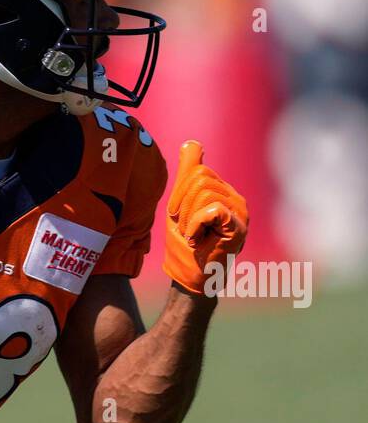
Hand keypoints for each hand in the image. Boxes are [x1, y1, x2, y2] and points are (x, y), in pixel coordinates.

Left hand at [163, 141, 248, 294]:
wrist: (190, 278)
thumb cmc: (185, 246)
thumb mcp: (180, 204)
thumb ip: (187, 174)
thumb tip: (192, 143)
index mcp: (224, 192)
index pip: (198, 171)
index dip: (180, 194)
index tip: (180, 216)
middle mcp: (237, 199)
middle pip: (200, 179)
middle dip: (183, 205)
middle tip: (188, 229)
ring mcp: (241, 212)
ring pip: (204, 193)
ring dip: (188, 219)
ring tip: (195, 236)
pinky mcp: (239, 227)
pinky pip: (210, 210)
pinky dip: (195, 226)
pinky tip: (199, 240)